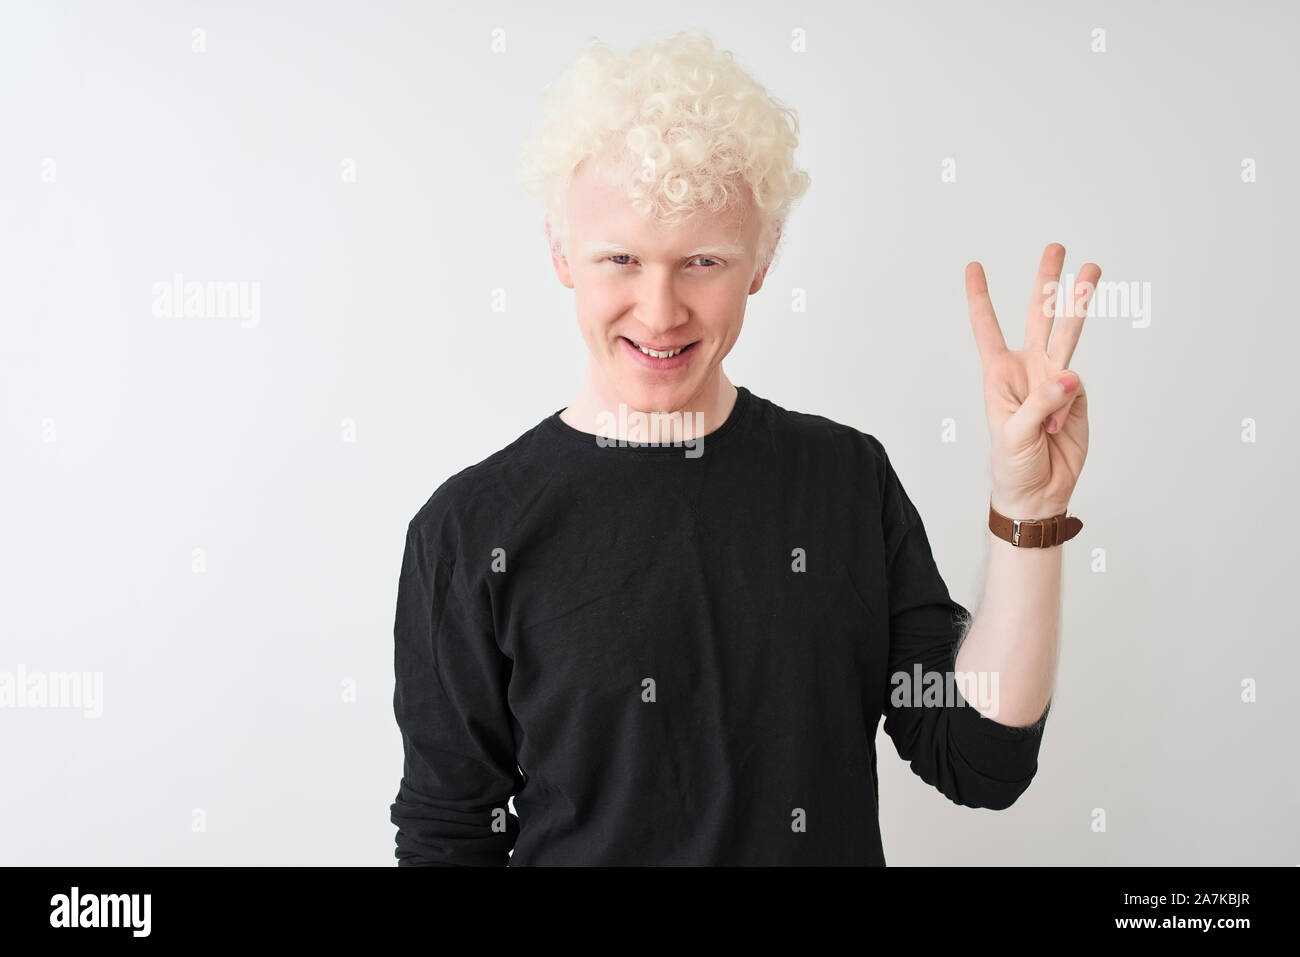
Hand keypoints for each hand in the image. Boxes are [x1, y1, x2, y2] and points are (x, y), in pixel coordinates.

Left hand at [965, 243, 1099, 519]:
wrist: (1038, 492)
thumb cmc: (1011, 465)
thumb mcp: (1013, 435)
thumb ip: (1041, 404)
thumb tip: (1069, 376)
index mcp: (998, 374)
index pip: (987, 328)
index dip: (981, 298)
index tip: (973, 267)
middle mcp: (1027, 370)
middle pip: (1038, 317)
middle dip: (1047, 283)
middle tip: (1056, 248)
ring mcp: (1054, 381)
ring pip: (1068, 334)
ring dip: (1080, 303)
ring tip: (1092, 270)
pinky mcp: (1076, 397)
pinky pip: (1077, 388)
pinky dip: (1068, 409)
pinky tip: (1057, 430)